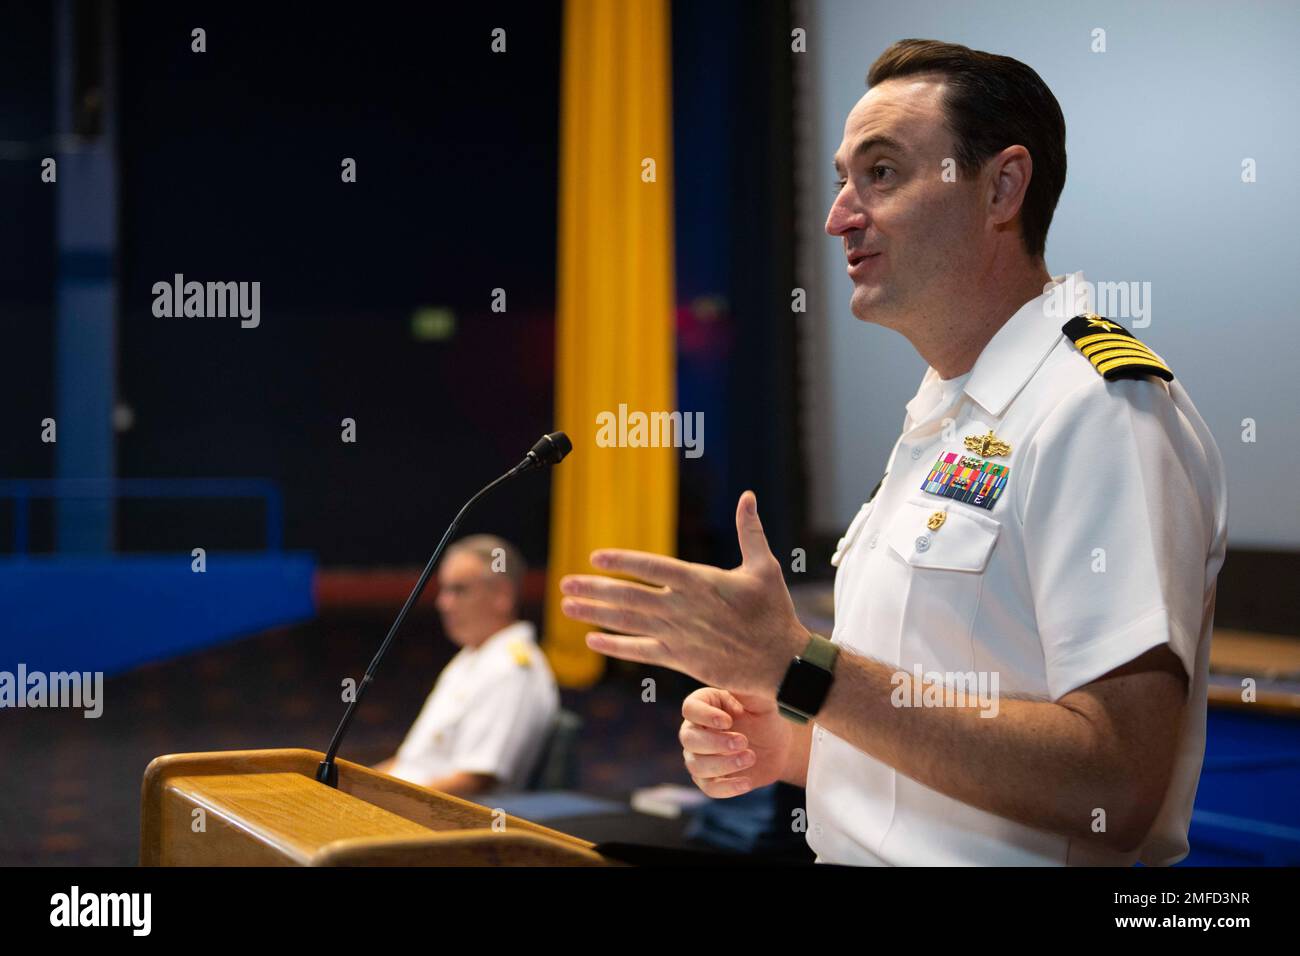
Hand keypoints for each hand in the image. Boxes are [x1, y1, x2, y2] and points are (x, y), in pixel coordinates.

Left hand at [559, 490, 807, 695]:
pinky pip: (640, 652)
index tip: (595, 557)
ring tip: (568, 606)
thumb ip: (750, 530)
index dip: (622, 560)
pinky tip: (593, 640)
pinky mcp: (680, 660)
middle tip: (565, 584)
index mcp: (700, 580)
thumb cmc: (774, 611)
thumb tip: (747, 496)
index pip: (652, 566)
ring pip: (628, 622)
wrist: (781, 661)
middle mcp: (683, 607)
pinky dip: (615, 646)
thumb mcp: (765, 566)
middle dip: (593, 589)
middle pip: (629, 595)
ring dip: (595, 613)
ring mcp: (678, 635)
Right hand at [680, 687, 791, 796]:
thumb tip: (737, 674)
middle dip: (715, 743)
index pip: (690, 708)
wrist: (778, 746)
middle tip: (743, 741)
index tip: (728, 721)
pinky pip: (709, 788)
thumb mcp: (762, 702)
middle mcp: (696, 730)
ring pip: (696, 765)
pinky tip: (747, 782)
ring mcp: (699, 756)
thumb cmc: (766, 717)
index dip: (705, 716)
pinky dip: (727, 788)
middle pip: (688, 738)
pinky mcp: (710, 780)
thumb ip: (748, 689)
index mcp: (705, 705)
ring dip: (723, 764)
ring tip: (750, 757)